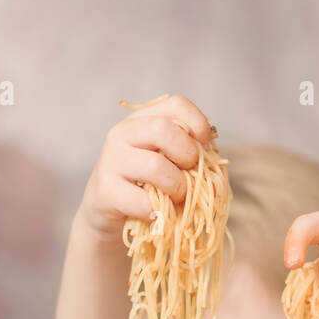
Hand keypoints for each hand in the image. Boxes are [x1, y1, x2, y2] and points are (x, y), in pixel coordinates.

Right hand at [78, 93, 211, 241]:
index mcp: (141, 121)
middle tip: (191, 174)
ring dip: (176, 186)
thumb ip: (188, 154)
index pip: (175, 104)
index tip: (206, 147)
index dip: (198, 124)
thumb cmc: (144, 186)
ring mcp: (111, 161)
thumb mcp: (166, 162)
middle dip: (187, 153)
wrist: (105, 214)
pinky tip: (156, 214)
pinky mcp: (106, 190)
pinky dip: (158, 211)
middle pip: (163, 128)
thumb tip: (213, 159)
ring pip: (154, 165)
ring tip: (177, 198)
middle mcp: (122, 133)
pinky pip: (142, 200)